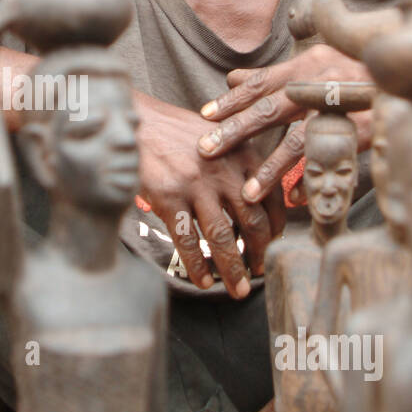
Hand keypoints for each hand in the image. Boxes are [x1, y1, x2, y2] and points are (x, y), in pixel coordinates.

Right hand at [135, 94, 285, 296]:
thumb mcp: (218, 137)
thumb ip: (239, 162)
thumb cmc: (176, 132)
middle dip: (259, 254)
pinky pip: (188, 240)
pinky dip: (198, 265)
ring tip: (237, 289)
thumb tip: (254, 198)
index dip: (275, 229)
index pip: (271, 199)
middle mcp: (224, 171)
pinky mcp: (169, 197)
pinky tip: (203, 281)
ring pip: (223, 237)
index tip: (271, 246)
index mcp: (242, 155)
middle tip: (258, 274)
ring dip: (233, 268)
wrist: (136, 122)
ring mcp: (196, 185)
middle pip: (252, 222)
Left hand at [198, 45, 372, 203]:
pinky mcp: (362, 131)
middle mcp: (320, 83)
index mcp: (306, 66)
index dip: (231, 100)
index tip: (205, 116)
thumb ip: (273, 76)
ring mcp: (341, 109)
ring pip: (299, 140)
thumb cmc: (355, 73)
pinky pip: (330, 161)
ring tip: (248, 192)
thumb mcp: (314, 64)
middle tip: (207, 151)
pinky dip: (311, 181)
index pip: (261, 83)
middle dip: (236, 131)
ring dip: (271, 168)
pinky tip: (293, 199)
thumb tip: (232, 78)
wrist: (409, 76)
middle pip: (271, 109)